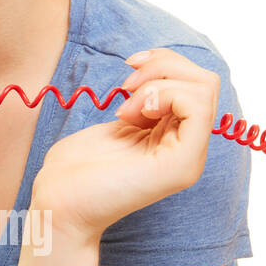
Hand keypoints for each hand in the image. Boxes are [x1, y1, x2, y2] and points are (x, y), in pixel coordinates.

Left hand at [31, 48, 221, 245]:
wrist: (60, 202)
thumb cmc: (77, 167)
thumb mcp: (118, 123)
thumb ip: (144, 102)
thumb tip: (154, 76)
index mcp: (175, 137)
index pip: (196, 84)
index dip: (164, 63)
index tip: (127, 75)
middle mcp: (189, 148)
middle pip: (206, 81)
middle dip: (163, 65)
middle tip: (126, 85)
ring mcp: (189, 158)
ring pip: (204, 88)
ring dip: (158, 81)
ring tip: (126, 107)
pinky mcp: (181, 164)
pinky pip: (197, 107)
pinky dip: (163, 94)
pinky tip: (133, 114)